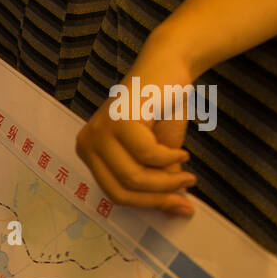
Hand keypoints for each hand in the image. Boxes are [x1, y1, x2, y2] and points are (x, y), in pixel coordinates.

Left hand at [74, 50, 197, 216]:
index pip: (114, 193)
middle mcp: (87, 143)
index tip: (179, 208)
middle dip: (158, 197)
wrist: (167, 66)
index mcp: (90, 154)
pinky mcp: (119, 120)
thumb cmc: (161, 109)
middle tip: (187, 192)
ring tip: (188, 174)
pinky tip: (182, 153)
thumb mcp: (159, 153)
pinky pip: (149, 155)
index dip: (148, 205)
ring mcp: (100, 131)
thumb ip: (159, 180)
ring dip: (167, 181)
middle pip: (121, 190)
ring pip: (134, 177)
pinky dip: (170, 159)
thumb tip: (177, 211)